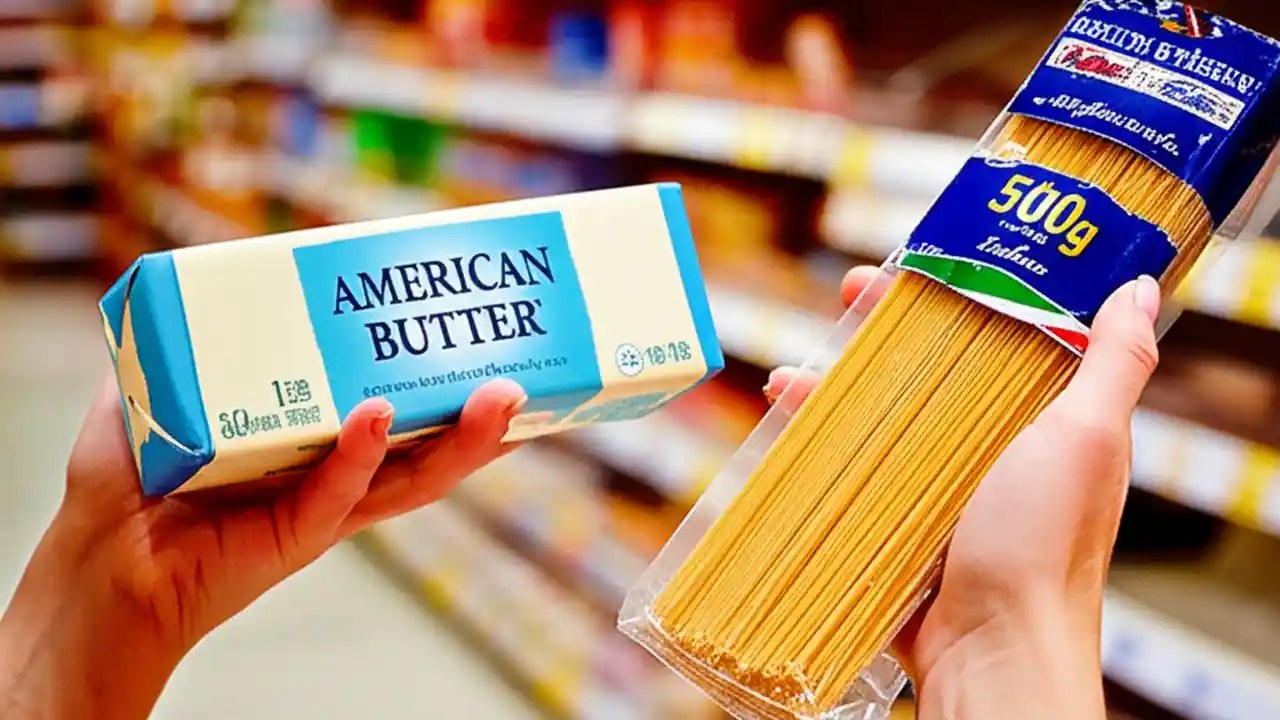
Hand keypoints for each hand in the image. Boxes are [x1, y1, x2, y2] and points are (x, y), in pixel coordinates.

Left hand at [0, 379, 524, 719]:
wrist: (98, 566)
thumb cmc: (129, 490)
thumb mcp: (160, 397)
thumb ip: (184, 347)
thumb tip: (198, 293)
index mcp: (319, 448)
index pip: (400, 416)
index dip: (444, 389)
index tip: (484, 349)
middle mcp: (335, 481)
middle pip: (428, 450)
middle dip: (481, 417)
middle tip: (525, 375)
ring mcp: (320, 511)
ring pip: (408, 478)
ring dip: (458, 438)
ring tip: (500, 398)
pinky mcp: (291, 537)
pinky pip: (335, 495)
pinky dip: (360, 456)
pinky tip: (380, 416)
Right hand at [766, 266, 1160, 719]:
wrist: (993, 651)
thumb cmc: (1044, 546)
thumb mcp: (1085, 439)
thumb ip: (1114, 362)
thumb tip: (1140, 286)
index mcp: (1041, 422)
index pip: (995, 335)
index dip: (955, 292)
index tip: (916, 263)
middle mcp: (992, 450)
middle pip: (928, 368)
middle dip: (883, 329)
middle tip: (848, 295)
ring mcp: (941, 489)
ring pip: (881, 418)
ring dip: (834, 387)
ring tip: (791, 375)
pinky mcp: (899, 523)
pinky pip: (854, 471)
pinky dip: (819, 445)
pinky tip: (787, 425)